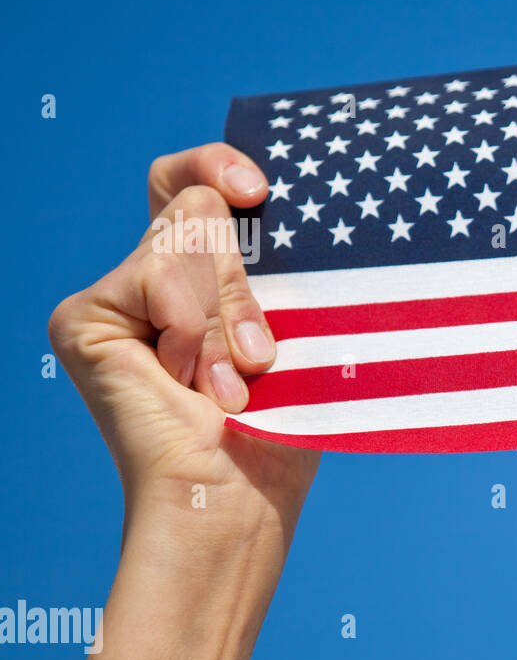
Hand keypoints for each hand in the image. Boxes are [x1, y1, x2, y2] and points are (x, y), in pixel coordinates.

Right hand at [48, 143, 318, 530]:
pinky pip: (155, 276)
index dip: (216, 164)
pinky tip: (190, 384)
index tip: (259, 189)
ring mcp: (116, 300)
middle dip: (242, 280)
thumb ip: (267, 261)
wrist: (240, 495)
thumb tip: (260, 197)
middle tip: (255, 355)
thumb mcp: (290, 324)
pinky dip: (191, 330)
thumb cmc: (280, 426)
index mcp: (203, 279)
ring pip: (182, 236)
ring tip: (230, 383)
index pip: (190, 183)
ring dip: (223, 316)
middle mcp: (154, 281)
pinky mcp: (84, 319)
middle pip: (198, 207)